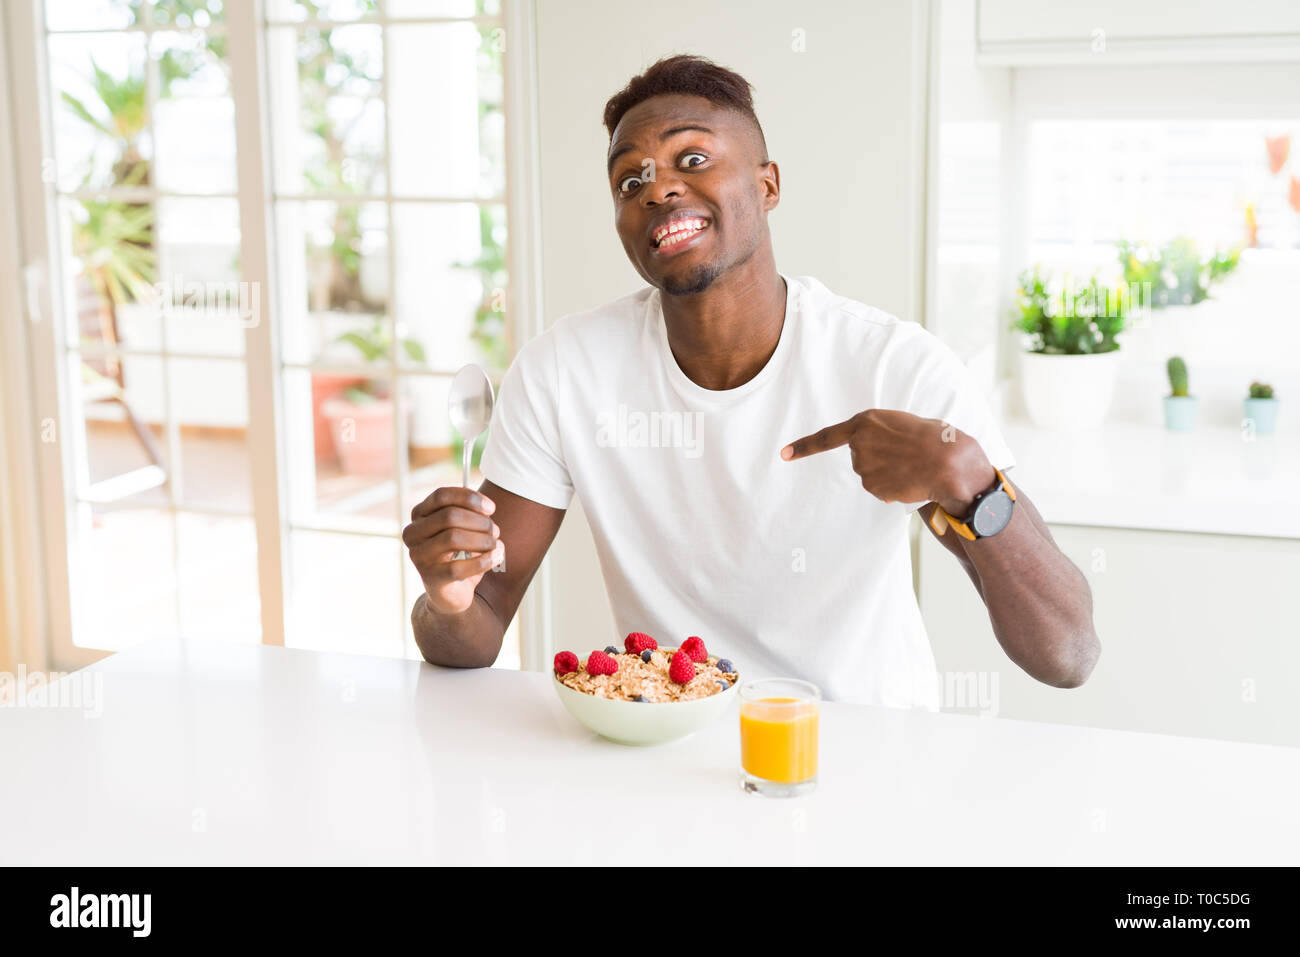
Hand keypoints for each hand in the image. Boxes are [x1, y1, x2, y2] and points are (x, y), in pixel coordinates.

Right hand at [402, 487, 503, 615]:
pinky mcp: (431, 578)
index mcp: (419, 516)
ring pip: (453, 538)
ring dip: (483, 539)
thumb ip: (469, 514)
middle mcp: (413, 534)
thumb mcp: (462, 528)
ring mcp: (419, 557)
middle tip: (495, 531)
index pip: (441, 496)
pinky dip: (484, 560)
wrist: (451, 593)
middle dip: (479, 522)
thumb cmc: (459, 554)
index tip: (491, 508)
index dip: (469, 498)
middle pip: (449, 516)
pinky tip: (497, 556)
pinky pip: (459, 567)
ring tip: (496, 544)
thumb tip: (486, 508)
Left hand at [780, 408, 993, 514]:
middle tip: (906, 453)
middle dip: (879, 457)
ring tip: (911, 465)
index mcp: (866, 422)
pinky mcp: (872, 486)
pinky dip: (893, 487)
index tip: (784, 454)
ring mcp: (863, 466)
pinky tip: (909, 479)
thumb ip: (881, 434)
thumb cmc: (934, 438)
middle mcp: (858, 444)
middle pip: (860, 457)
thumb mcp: (902, 423)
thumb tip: (878, 454)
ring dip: (888, 473)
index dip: (804, 447)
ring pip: (870, 474)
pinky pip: (879, 489)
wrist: (949, 461)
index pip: (826, 437)